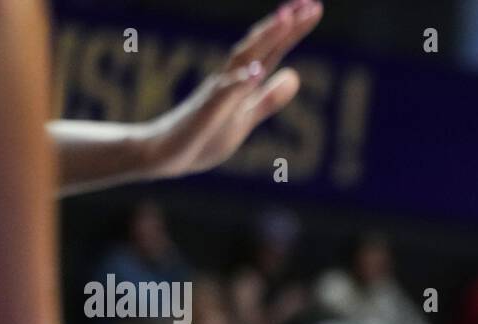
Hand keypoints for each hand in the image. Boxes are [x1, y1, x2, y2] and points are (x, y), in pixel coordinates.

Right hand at [141, 0, 322, 178]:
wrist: (163, 155)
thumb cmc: (203, 136)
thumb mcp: (245, 118)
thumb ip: (269, 98)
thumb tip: (295, 76)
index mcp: (241, 82)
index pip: (271, 51)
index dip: (292, 31)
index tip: (314, 7)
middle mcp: (229, 80)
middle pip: (260, 47)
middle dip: (283, 25)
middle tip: (309, 4)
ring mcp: (215, 94)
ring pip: (241, 61)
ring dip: (263, 39)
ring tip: (285, 19)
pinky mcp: (203, 114)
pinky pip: (222, 96)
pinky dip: (239, 82)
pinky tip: (256, 70)